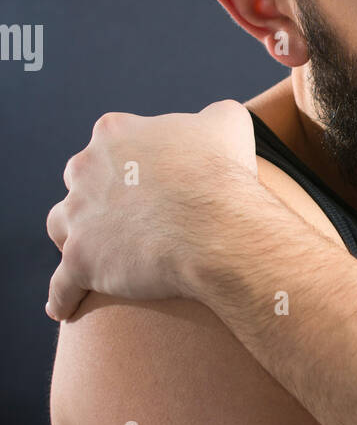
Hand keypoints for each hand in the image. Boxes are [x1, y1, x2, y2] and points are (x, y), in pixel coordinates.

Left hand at [45, 100, 259, 320]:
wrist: (219, 229)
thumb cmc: (224, 175)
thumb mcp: (228, 124)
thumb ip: (214, 116)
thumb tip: (214, 121)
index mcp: (115, 133)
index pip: (110, 144)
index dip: (131, 163)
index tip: (152, 180)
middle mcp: (86, 169)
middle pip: (80, 182)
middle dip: (98, 197)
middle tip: (129, 217)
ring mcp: (79, 216)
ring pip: (62, 226)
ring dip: (75, 238)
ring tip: (94, 255)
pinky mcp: (80, 261)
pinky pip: (62, 284)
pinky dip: (62, 296)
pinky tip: (64, 308)